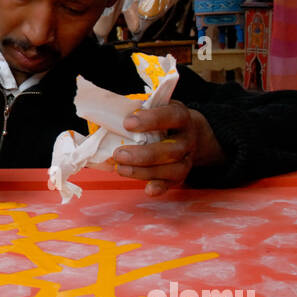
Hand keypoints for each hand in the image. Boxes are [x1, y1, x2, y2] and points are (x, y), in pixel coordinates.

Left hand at [110, 101, 224, 196]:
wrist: (188, 132)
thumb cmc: (163, 118)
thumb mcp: (155, 107)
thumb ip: (137, 110)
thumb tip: (108, 114)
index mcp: (181, 116)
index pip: (171, 116)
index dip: (151, 120)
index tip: (127, 123)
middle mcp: (187, 139)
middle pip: (171, 149)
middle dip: (143, 154)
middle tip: (118, 154)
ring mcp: (186, 158)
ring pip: (172, 169)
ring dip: (144, 171)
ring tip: (120, 168)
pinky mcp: (180, 174)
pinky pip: (172, 183)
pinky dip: (160, 187)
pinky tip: (147, 190)